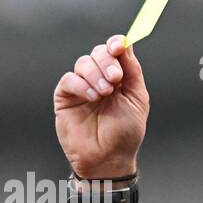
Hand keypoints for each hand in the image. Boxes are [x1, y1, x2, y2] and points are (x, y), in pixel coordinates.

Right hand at [53, 34, 148, 178]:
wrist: (109, 157)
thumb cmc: (125, 132)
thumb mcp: (137, 98)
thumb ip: (132, 70)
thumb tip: (126, 44)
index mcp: (118, 76)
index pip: (114, 50)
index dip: (115, 44)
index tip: (118, 46)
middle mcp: (99, 78)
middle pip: (98, 52)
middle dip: (106, 61)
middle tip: (115, 78)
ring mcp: (81, 87)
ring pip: (83, 63)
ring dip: (95, 74)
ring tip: (104, 93)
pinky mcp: (65, 97)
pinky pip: (69, 80)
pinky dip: (81, 84)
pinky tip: (92, 97)